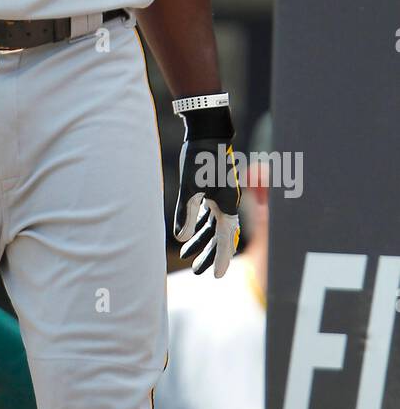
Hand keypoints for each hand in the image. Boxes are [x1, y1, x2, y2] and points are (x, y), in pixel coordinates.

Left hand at [173, 104, 240, 277]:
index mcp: (227, 205)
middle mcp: (228, 204)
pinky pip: (209, 215)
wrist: (208, 132)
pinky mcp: (215, 190)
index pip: (225, 240)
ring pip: (213, 227)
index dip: (221, 259)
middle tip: (196, 271)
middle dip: (209, 254)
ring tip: (185, 254)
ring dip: (201, 240)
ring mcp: (222, 197)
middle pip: (220, 237)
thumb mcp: (189, 187)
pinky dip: (199, 225)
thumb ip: (185, 213)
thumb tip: (180, 237)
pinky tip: (188, 234)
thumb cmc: (200, 158)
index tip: (218, 276)